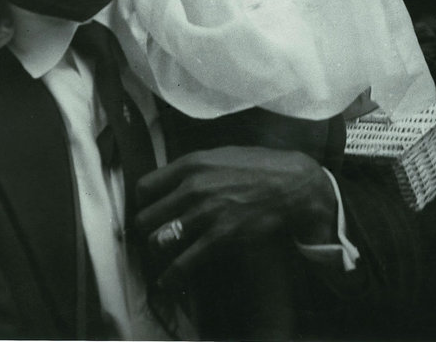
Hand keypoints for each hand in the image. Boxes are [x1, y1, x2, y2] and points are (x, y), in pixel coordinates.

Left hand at [135, 146, 336, 286]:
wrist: (292, 184)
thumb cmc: (258, 167)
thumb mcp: (221, 155)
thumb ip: (194, 168)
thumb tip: (171, 181)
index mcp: (191, 164)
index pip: (144, 188)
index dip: (143, 203)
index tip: (149, 211)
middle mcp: (192, 187)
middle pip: (145, 218)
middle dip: (148, 230)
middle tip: (156, 235)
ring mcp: (205, 213)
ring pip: (158, 241)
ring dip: (158, 251)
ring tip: (163, 255)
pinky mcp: (219, 237)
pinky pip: (182, 263)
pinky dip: (171, 276)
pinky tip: (169, 280)